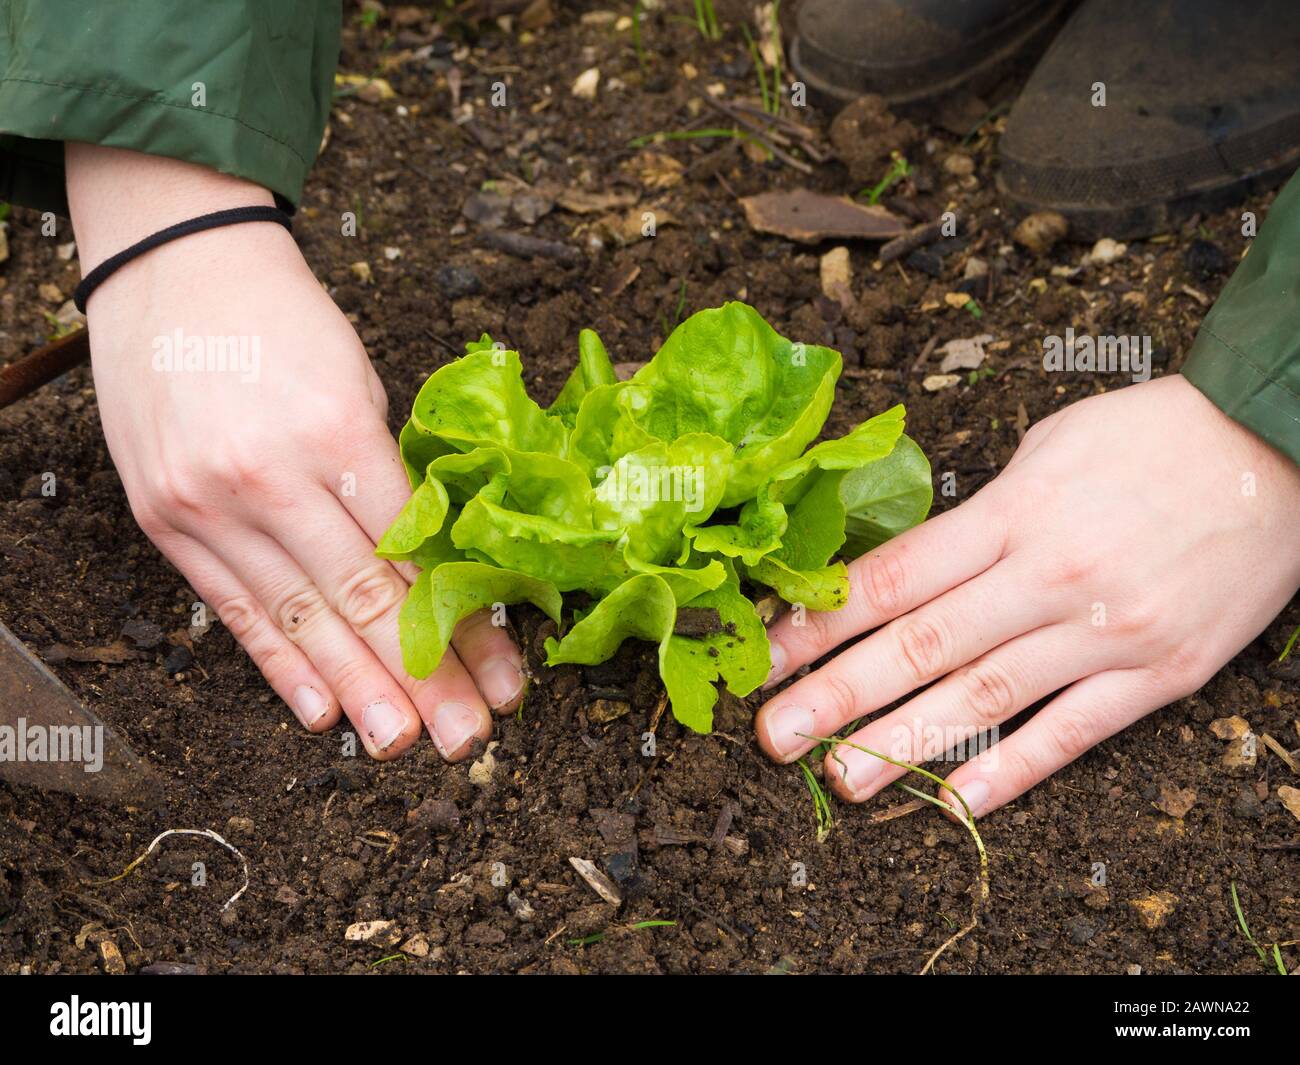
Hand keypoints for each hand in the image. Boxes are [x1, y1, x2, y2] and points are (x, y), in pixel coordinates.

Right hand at [68, 145, 523, 759]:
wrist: (171, 266)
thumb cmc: (284, 320)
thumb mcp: (361, 385)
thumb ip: (391, 477)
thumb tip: (438, 567)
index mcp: (337, 433)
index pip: (415, 556)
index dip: (463, 626)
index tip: (504, 678)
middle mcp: (270, 477)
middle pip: (363, 599)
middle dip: (422, 679)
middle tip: (467, 739)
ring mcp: (210, 504)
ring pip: (298, 619)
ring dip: (356, 690)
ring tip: (403, 743)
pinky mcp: (166, 521)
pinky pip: (231, 609)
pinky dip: (277, 666)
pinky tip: (319, 711)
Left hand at [755, 374, 1299, 816]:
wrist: (1278, 446)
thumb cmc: (1151, 439)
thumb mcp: (1045, 451)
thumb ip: (976, 517)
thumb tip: (906, 571)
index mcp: (1014, 513)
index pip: (894, 579)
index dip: (820, 623)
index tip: (765, 656)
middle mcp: (1051, 575)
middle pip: (923, 645)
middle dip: (837, 695)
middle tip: (773, 737)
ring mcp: (1107, 630)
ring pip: (987, 697)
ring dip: (906, 744)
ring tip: (842, 780)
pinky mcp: (1162, 672)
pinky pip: (1077, 730)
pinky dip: (1017, 767)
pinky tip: (961, 799)